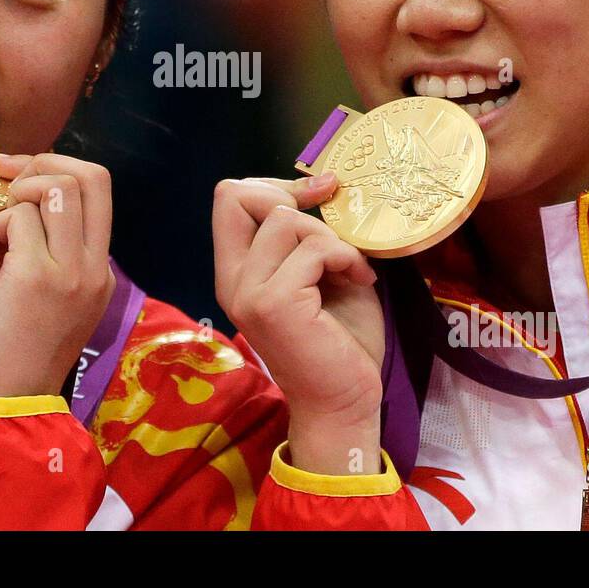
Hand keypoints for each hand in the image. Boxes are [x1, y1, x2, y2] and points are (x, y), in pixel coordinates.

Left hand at [0, 153, 115, 400]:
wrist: (5, 403)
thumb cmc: (14, 354)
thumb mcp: (36, 292)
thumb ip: (34, 247)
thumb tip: (13, 207)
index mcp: (100, 271)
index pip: (100, 190)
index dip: (59, 167)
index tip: (19, 176)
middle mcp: (95, 266)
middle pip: (90, 176)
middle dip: (40, 164)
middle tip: (4, 181)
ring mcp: (72, 270)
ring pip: (54, 189)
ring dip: (14, 199)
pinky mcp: (39, 276)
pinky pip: (18, 220)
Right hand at [213, 172, 384, 474]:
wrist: (344, 401)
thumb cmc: (339, 340)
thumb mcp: (317, 274)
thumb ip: (305, 236)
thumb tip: (322, 185)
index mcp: (236, 271)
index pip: (229, 197)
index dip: (273, 186)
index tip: (318, 197)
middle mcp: (231, 279)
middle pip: (237, 195)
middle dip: (293, 198)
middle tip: (333, 230)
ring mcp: (248, 292)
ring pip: (284, 219)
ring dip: (328, 237)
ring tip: (350, 267)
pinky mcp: (274, 304)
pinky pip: (312, 249)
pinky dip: (345, 256)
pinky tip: (359, 280)